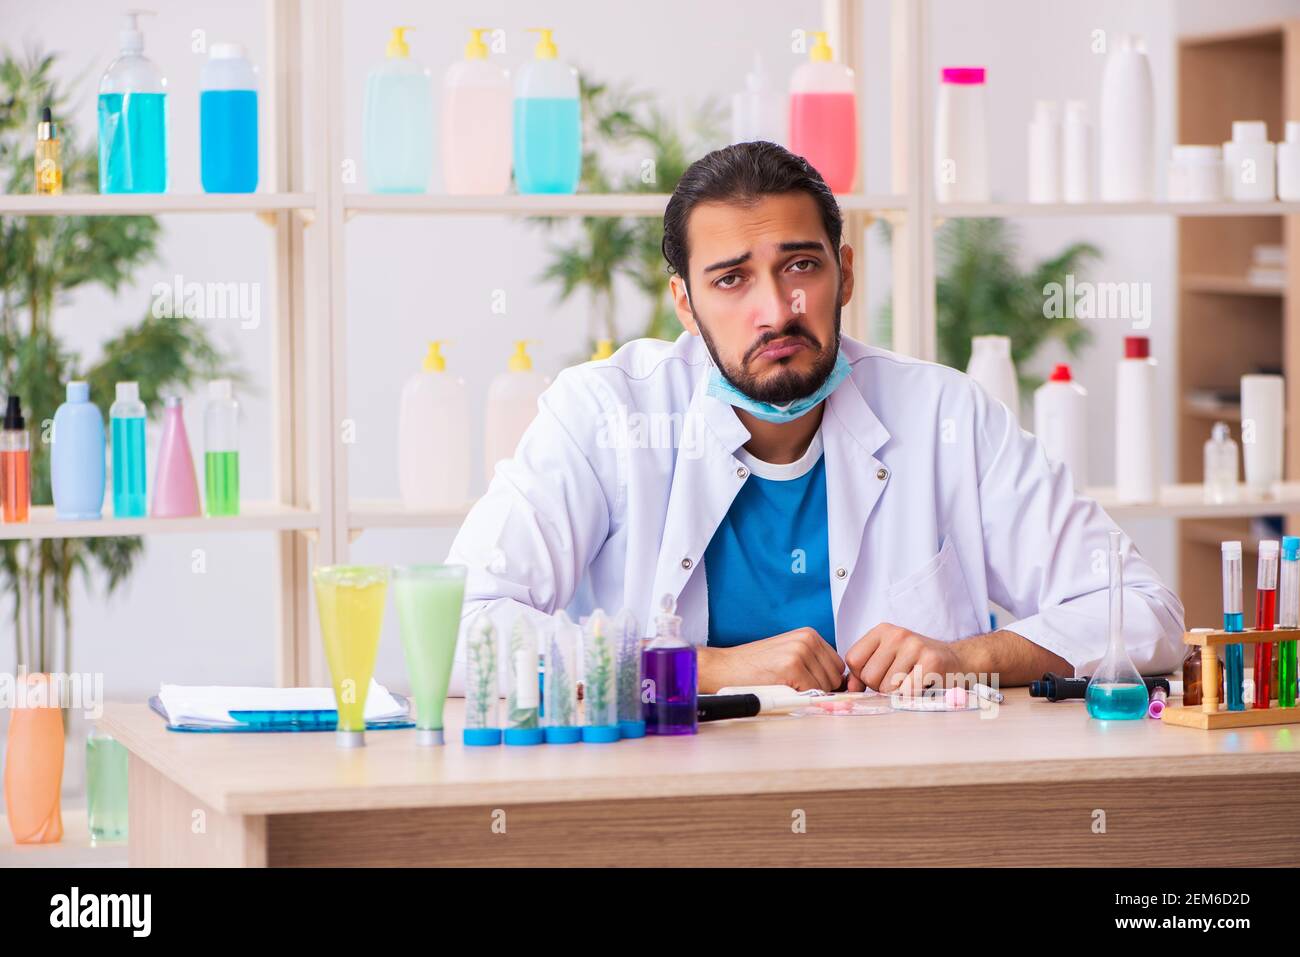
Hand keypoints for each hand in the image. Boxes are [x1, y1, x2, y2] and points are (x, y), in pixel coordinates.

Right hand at [697, 627, 845, 692]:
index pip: (838, 665)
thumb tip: (840, 685)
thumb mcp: (788, 655)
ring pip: (826, 687)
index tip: (811, 686)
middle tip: (794, 688)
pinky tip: (782, 690)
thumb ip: (813, 664)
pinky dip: (800, 698)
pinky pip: (812, 693)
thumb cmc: (753, 666)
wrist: (724, 668)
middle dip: (820, 689)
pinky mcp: (792, 668)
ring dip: (808, 694)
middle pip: (836, 677)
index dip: (827, 681)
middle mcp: (807, 640)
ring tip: (785, 687)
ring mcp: (800, 652)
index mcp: (809, 635)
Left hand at [844, 623, 966, 694]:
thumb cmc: (916, 662)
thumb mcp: (887, 658)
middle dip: (880, 686)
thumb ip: (863, 670)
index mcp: (882, 630)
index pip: (853, 660)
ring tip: (911, 681)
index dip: (862, 675)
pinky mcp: (931, 662)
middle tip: (900, 679)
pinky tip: (921, 686)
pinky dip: (912, 697)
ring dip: (897, 693)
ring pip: (887, 688)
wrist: (956, 660)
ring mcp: (915, 646)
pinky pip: (907, 692)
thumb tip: (848, 688)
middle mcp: (897, 634)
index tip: (880, 673)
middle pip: (868, 676)